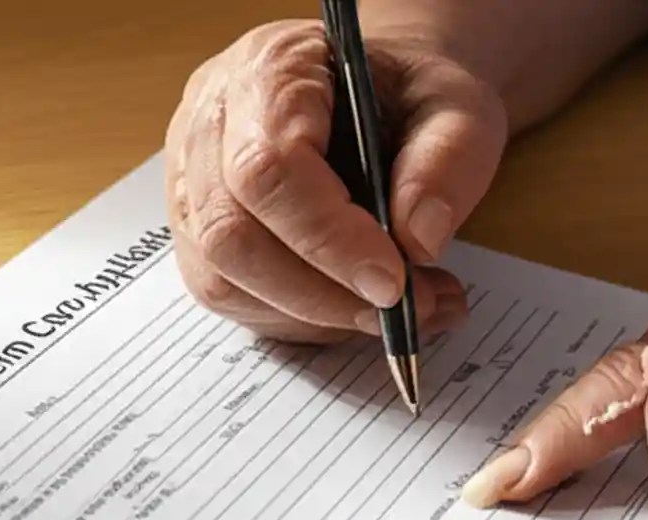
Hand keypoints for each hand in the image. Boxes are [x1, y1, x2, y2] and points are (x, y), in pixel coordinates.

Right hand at [164, 20, 506, 343]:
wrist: (379, 94)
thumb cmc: (407, 95)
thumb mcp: (455, 105)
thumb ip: (447, 162)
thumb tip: (418, 241)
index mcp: (268, 70)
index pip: (269, 169)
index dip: (327, 239)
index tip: (393, 282)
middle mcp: (209, 125)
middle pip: (230, 236)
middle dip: (322, 295)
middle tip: (403, 309)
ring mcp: (191, 183)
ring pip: (223, 280)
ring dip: (315, 316)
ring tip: (399, 308)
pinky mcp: (199, 233)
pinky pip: (233, 299)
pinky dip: (301, 320)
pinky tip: (355, 305)